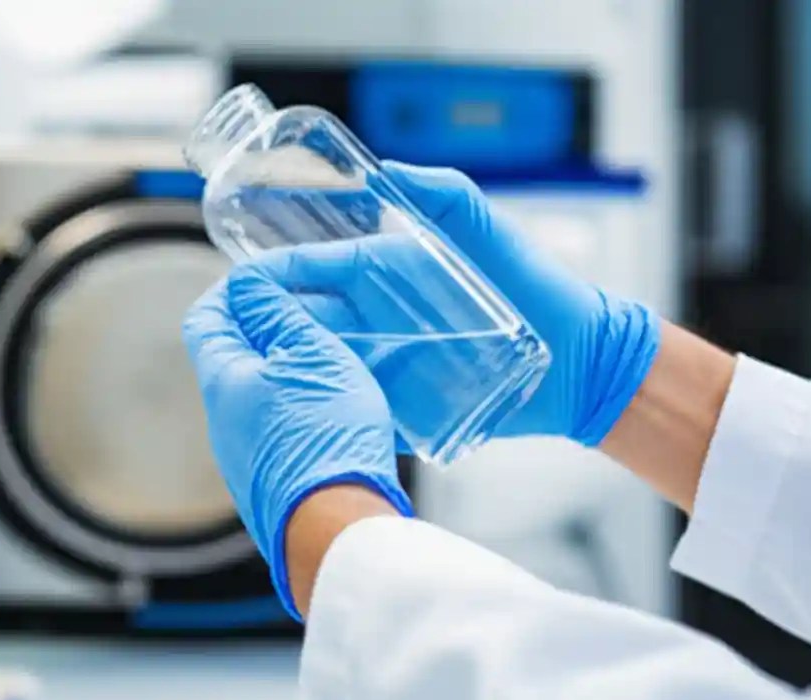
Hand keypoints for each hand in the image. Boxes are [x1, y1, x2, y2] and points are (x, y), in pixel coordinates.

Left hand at [182, 265, 413, 618]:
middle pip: (240, 354)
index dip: (235, 291)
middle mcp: (225, 421)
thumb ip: (277, 314)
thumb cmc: (324, 439)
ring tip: (346, 355)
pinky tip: (348, 405)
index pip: (207, 318)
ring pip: (268, 393)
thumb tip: (247, 283)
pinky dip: (311, 406)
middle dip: (278, 326)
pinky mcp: (276, 481)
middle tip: (325, 313)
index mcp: (224, 380)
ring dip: (301, 368)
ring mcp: (248, 455)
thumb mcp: (310, 355)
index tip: (271, 278)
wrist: (336, 532)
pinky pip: (287, 428)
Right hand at [250, 162, 660, 446]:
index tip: (241, 282)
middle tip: (231, 336)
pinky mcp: (404, 402)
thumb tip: (392, 169)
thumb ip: (449, 197)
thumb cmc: (539, 290)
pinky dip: (326, 410)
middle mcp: (380, 315)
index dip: (277, 274)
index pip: (318, 268)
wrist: (579, 363)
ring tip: (255, 382)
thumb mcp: (491, 234)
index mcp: (388, 273)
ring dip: (289, 371)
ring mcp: (389, 359)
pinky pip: (354, 405)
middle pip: (309, 317)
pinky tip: (299, 418)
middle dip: (268, 324)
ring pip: (322, 363)